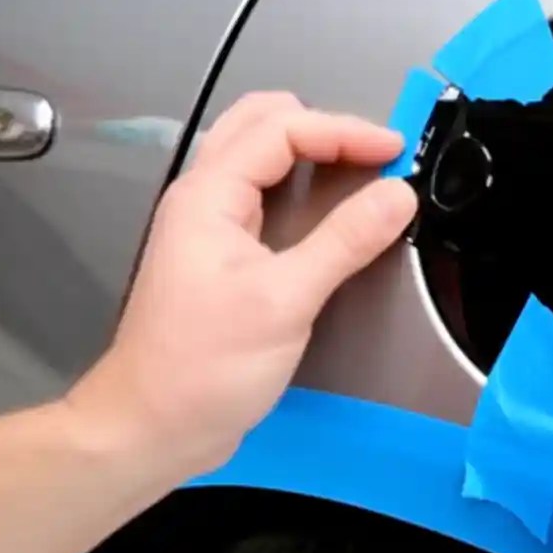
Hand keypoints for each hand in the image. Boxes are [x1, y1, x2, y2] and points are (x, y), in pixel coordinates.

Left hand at [66, 92, 417, 475]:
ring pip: (258, 158)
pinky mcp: (221, 258)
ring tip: (360, 170)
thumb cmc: (206, 366)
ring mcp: (209, 228)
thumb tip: (399, 195)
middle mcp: (203, 199)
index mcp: (209, 196)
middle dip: (322, 126)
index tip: (395, 151)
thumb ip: (345, 241)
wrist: (152, 427)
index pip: (281, 129)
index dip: (343, 130)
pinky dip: (301, 187)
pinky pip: (263, 197)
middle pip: (260, 125)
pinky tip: (331, 212)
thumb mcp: (286, 300)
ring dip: (308, 151)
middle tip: (376, 152)